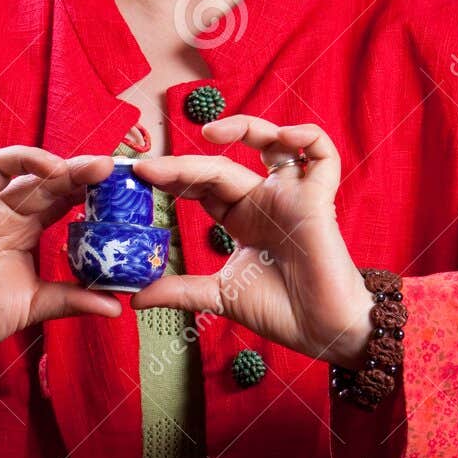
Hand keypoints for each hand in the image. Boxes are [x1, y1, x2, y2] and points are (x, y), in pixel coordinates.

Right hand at [0, 133, 122, 372]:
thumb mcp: (34, 306)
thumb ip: (71, 299)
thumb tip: (117, 306)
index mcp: (27, 226)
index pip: (61, 196)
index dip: (85, 185)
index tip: (114, 181)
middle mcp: (3, 209)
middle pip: (38, 178)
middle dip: (69, 170)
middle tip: (98, 167)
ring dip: (26, 159)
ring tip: (54, 168)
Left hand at [127, 114, 373, 366]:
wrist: (321, 331)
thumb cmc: (280, 311)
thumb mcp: (219, 295)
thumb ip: (180, 291)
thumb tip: (136, 298)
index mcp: (241, 218)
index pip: (202, 186)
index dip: (173, 177)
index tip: (140, 174)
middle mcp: (264, 200)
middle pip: (220, 167)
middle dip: (184, 164)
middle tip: (150, 169)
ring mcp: (292, 195)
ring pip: (271, 143)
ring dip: (244, 126)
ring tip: (210, 131)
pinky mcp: (319, 197)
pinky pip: (322, 153)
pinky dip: (306, 135)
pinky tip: (281, 136)